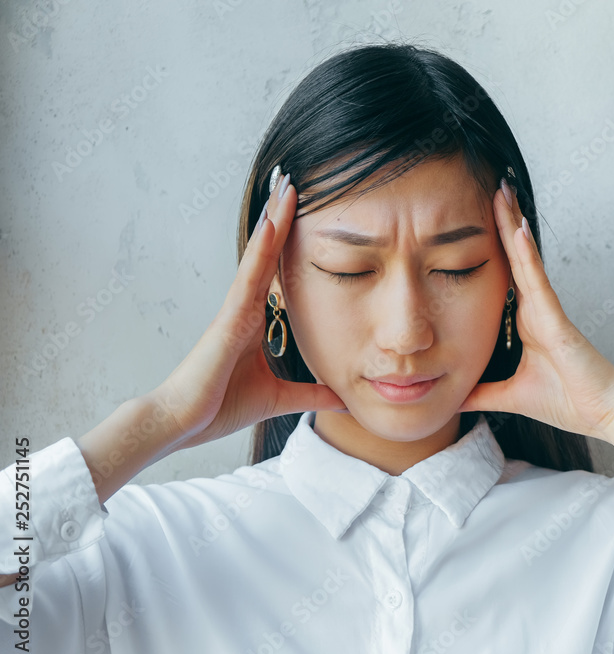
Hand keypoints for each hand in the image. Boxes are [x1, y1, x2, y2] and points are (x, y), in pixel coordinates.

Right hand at [153, 171, 345, 451]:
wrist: (182, 425)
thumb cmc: (219, 407)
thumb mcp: (280, 399)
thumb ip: (311, 395)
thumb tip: (344, 400)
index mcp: (254, 321)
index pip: (278, 273)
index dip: (290, 243)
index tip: (306, 213)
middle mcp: (244, 308)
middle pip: (268, 254)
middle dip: (282, 218)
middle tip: (295, 180)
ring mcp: (234, 310)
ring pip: (258, 255)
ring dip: (273, 219)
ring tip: (288, 184)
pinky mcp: (227, 320)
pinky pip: (248, 277)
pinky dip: (261, 249)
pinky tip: (273, 222)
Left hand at [457, 179, 613, 441]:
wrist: (606, 416)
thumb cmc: (569, 403)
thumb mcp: (511, 397)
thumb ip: (482, 393)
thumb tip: (451, 398)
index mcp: (528, 322)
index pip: (505, 275)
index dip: (494, 246)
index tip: (476, 218)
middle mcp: (538, 309)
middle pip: (515, 257)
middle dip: (503, 222)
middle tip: (491, 186)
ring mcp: (548, 312)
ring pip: (526, 260)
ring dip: (513, 225)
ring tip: (502, 191)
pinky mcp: (557, 321)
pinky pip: (538, 282)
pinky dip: (527, 255)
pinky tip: (517, 229)